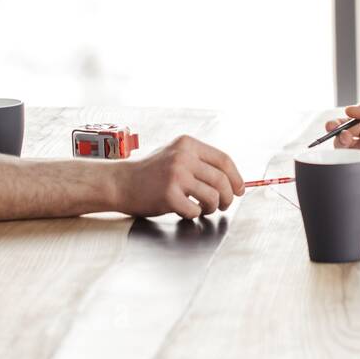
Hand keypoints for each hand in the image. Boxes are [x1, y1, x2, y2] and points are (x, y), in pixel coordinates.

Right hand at [114, 135, 244, 219]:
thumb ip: (200, 162)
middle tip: (224, 205)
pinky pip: (195, 209)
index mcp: (188, 144)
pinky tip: (186, 210)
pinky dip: (195, 214)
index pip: (224, 160)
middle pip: (222, 180)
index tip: (239, 190)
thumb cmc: (150, 173)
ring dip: (213, 207)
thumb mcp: (176, 155)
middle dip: (228, 197)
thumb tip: (233, 181)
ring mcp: (175, 175)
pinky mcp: (168, 194)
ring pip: (213, 196)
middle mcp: (183, 157)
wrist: (120, 183)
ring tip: (204, 208)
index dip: (236, 178)